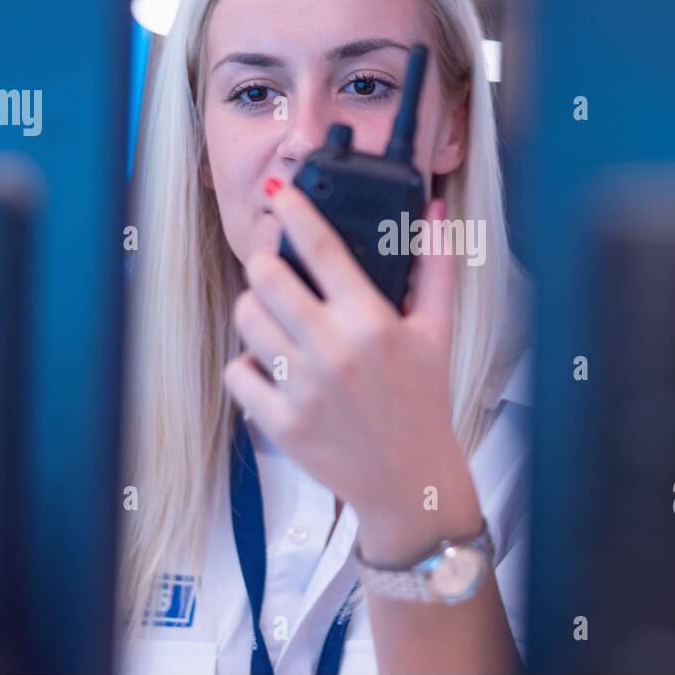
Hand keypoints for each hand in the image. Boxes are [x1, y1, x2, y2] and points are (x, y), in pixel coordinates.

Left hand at [223, 181, 482, 564]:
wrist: (411, 480)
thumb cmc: (423, 403)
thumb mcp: (437, 332)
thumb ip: (436, 267)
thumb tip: (435, 214)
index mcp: (372, 322)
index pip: (322, 249)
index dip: (296, 212)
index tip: (281, 193)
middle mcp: (334, 351)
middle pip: (268, 278)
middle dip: (266, 263)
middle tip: (275, 267)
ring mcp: (303, 389)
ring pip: (246, 319)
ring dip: (254, 309)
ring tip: (274, 316)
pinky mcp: (281, 423)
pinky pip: (237, 372)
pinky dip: (246, 363)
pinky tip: (269, 363)